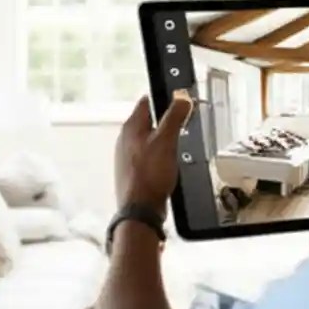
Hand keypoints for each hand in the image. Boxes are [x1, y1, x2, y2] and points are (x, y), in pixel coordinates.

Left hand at [115, 95, 192, 214]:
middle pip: (147, 120)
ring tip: (177, 145)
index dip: (163, 98)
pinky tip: (168, 164)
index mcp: (131, 127)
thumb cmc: (151, 174)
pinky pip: (147, 155)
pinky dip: (159, 155)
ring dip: (163, 139)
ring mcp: (126, 156)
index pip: (146, 101)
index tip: (179, 100)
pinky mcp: (132, 171)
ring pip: (148, 139)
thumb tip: (182, 98)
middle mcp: (124, 139)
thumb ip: (174, 117)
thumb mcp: (167, 141)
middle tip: (183, 123)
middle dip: (165, 120)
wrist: (140, 210)